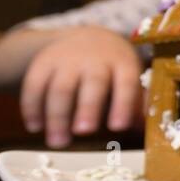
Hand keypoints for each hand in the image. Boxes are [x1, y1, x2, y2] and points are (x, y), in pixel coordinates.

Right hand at [20, 26, 143, 147]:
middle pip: (92, 83)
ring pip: (60, 87)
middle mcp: (96, 59)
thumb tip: (148, 132)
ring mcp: (67, 59)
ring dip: (57, 116)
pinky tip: (34, 127)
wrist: (87, 37)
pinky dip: (32, 107)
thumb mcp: (129, 80)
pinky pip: (34, 84)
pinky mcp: (42, 62)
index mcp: (123, 64)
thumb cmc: (114, 71)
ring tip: (58, 143)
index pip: (126, 83)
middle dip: (88, 108)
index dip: (123, 104)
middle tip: (84, 132)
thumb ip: (136, 105)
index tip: (118, 127)